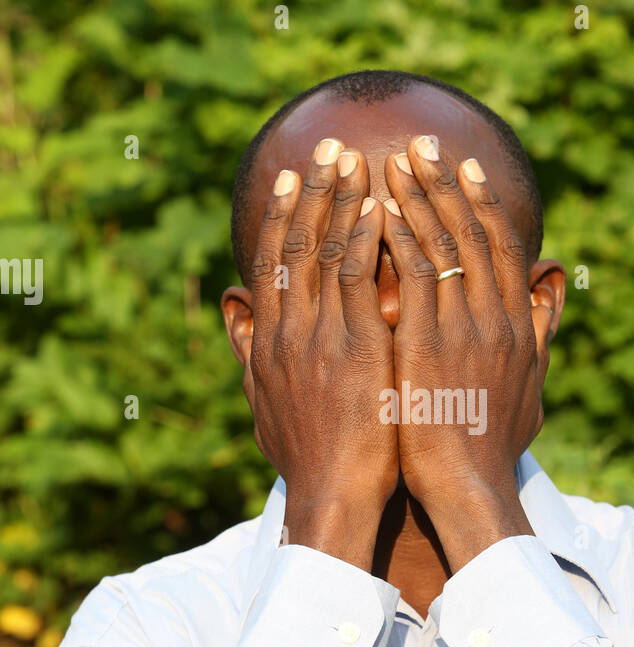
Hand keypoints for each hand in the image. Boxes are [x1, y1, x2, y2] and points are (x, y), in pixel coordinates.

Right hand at [235, 138, 397, 568]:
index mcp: (268, 345)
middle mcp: (288, 333)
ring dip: (344, 201)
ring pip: (328, 253)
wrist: (333, 500)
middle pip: (296, 245)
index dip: (281, 215)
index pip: (272, 264)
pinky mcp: (357, 350)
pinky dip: (369, 242)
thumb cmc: (310, 461)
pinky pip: (361, 282)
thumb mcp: (266, 408)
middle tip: (328, 145)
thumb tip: (237, 319)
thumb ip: (253, 357)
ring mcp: (321, 339)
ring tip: (359, 158)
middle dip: (313, 190)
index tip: (292, 176)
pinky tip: (383, 209)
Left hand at [382, 135, 545, 569]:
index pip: (502, 248)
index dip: (482, 203)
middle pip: (471, 232)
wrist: (469, 488)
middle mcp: (495, 317)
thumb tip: (555, 293)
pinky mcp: (427, 341)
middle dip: (444, 183)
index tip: (464, 167)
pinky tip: (374, 209)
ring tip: (392, 159)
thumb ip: (540, 334)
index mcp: (517, 326)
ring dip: (416, 196)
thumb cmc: (493, 446)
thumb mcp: (531, 387)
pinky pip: (413, 272)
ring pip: (440, 243)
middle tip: (422, 143)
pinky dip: (397, 235)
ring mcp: (462, 326)